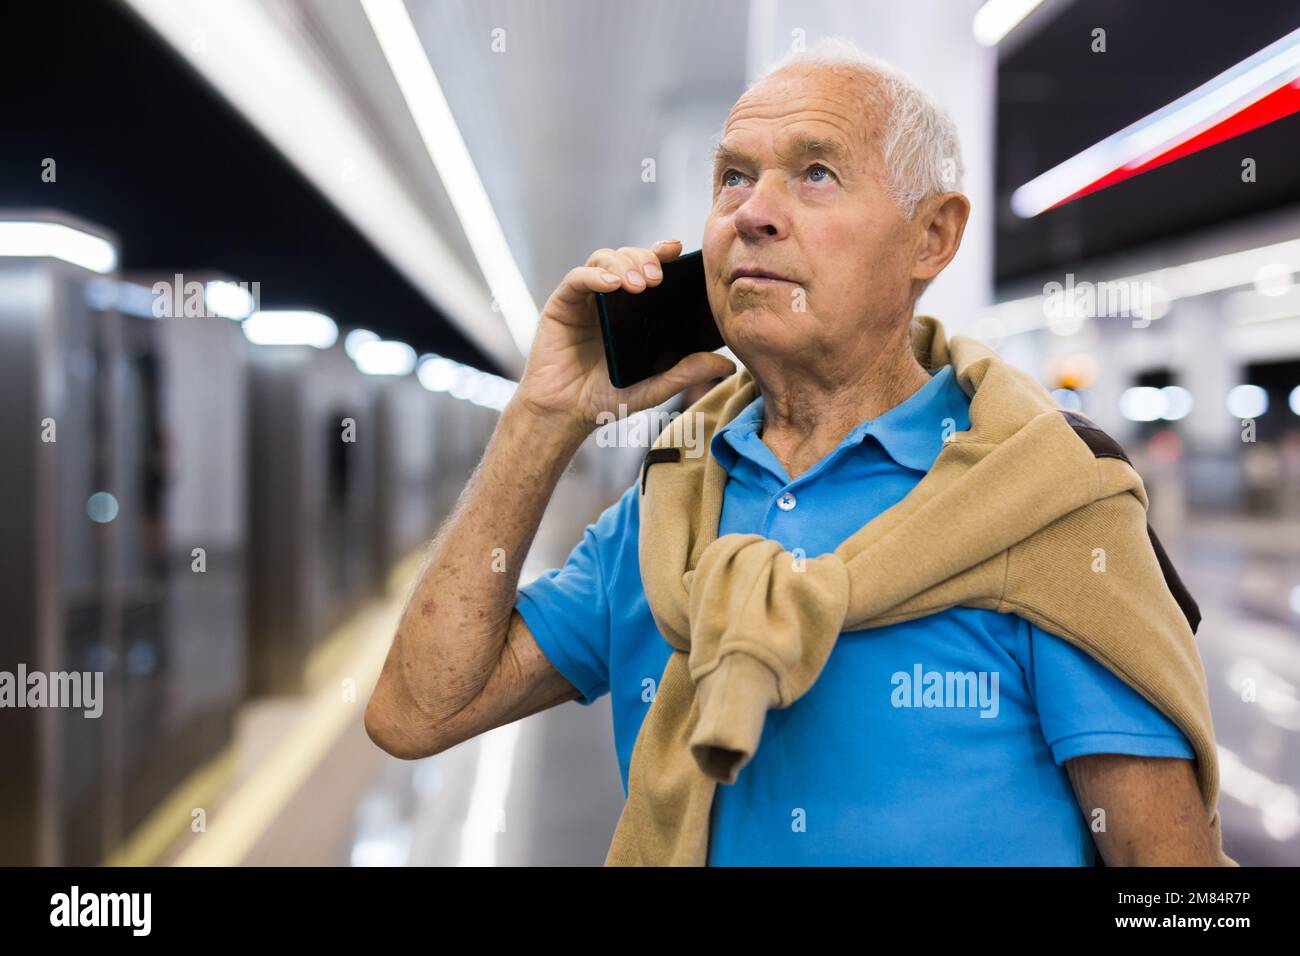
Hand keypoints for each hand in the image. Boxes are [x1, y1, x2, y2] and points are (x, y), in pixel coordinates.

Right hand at [513, 240, 735, 433]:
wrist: (565, 415)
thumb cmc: (606, 399)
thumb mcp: (654, 387)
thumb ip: (686, 373)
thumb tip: (729, 365)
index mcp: (635, 310)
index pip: (651, 269)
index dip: (663, 253)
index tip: (679, 250)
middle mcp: (611, 298)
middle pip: (629, 257)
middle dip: (646, 258)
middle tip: (658, 278)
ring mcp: (586, 299)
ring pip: (604, 259)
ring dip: (623, 263)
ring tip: (637, 283)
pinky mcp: (562, 303)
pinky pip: (577, 277)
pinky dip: (595, 276)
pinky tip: (610, 285)